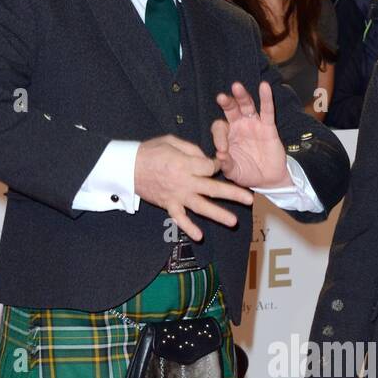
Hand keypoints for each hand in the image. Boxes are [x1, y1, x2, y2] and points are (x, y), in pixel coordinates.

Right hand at [133, 134, 253, 240]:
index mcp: (186, 164)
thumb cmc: (149, 151)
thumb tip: (207, 159)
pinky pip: (180, 218)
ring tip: (233, 222)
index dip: (217, 164)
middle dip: (233, 194)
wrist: (127, 167)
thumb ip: (192, 150)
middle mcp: (185, 182)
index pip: (210, 167)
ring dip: (218, 214)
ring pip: (201, 206)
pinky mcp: (168, 205)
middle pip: (213, 189)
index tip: (217, 163)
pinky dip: (189, 228)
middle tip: (249, 200)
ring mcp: (177, 196)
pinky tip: (200, 236)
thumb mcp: (171, 141)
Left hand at [211, 80, 289, 190]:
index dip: (219, 138)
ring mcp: (253, 124)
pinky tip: (264, 87)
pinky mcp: (268, 127)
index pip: (219, 128)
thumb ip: (226, 164)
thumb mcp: (234, 172)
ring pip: (246, 105)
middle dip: (226, 102)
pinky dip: (266, 98)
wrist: (268, 180)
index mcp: (227, 135)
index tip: (222, 151)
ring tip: (237, 87)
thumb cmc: (247, 173)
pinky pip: (267, 111)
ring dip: (241, 96)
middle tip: (221, 98)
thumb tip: (219, 156)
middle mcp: (238, 126)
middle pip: (230, 109)